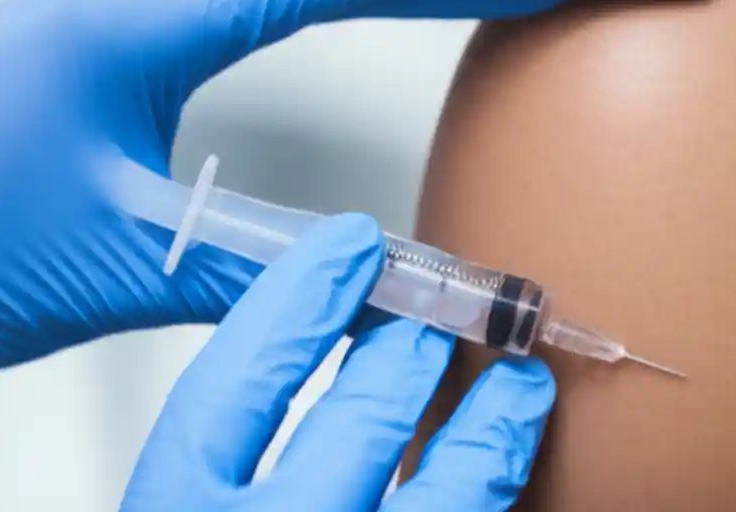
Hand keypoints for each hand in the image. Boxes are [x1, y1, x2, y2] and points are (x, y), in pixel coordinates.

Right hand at [122, 214, 553, 510]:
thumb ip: (217, 458)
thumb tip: (301, 343)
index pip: (233, 388)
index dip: (296, 304)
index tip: (347, 248)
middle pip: (354, 428)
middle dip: (409, 354)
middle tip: (434, 316)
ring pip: (441, 502)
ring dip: (490, 428)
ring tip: (519, 383)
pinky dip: (494, 500)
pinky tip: (511, 465)